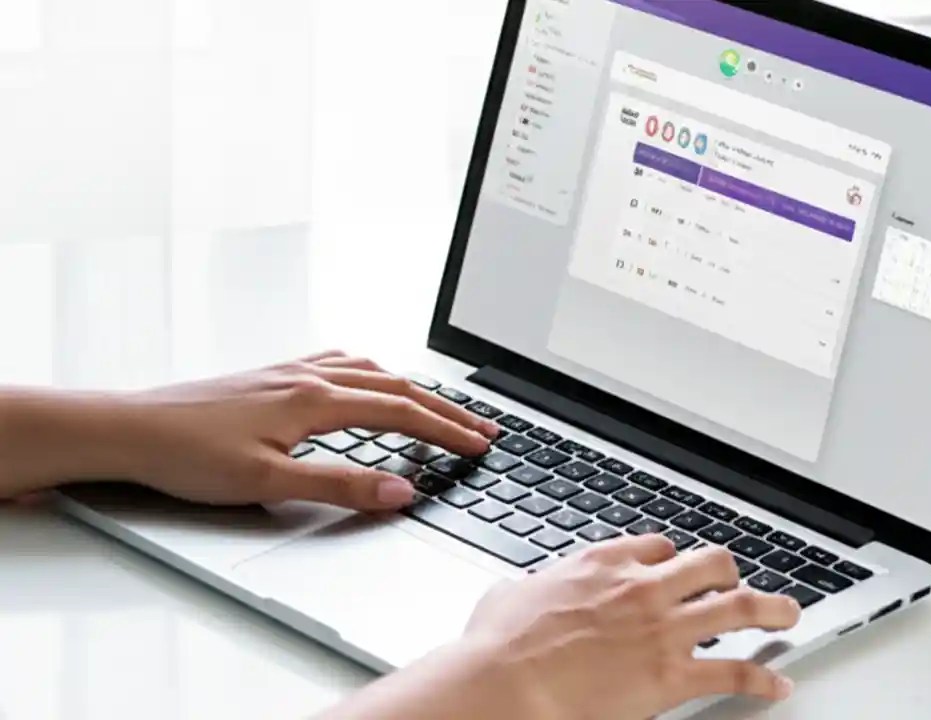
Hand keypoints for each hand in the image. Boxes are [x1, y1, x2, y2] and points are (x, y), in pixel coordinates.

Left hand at [119, 350, 498, 509]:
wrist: (130, 429)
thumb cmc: (189, 455)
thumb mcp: (269, 482)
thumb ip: (341, 485)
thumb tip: (401, 490)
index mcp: (315, 401)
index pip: (401, 412)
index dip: (446, 430)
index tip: (479, 445)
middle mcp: (308, 378)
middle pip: (396, 386)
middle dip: (444, 408)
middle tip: (480, 426)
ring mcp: (288, 372)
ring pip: (369, 369)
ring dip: (411, 386)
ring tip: (436, 403)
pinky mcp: (269, 376)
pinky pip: (336, 362)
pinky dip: (369, 371)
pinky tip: (363, 378)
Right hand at [469, 537, 800, 717]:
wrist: (505, 684)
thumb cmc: (498, 646)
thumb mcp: (509, 594)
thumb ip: (533, 586)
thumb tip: (522, 590)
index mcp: (605, 563)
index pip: (658, 548)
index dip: (674, 560)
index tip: (677, 569)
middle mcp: (643, 588)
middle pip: (710, 564)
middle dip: (731, 572)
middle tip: (740, 582)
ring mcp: (663, 630)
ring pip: (738, 607)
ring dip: (772, 609)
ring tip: (789, 614)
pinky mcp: (672, 675)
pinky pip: (734, 672)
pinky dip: (763, 679)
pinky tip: (778, 685)